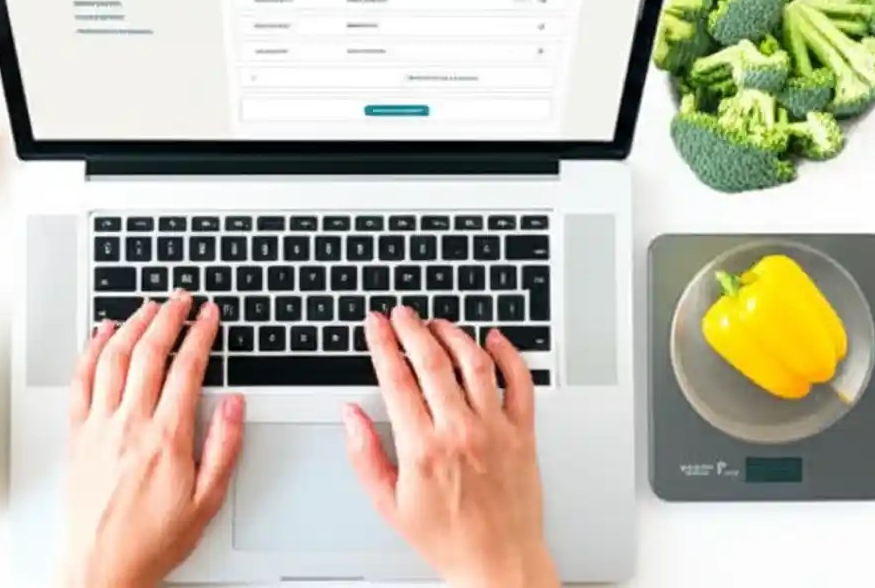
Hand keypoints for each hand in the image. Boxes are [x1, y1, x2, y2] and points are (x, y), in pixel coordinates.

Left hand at [61, 291, 244, 587]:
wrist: (102, 568)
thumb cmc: (153, 540)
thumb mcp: (207, 501)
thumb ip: (224, 448)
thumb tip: (233, 404)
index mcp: (167, 438)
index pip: (187, 368)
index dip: (201, 333)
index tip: (210, 315)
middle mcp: (130, 424)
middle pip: (149, 352)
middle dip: (168, 317)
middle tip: (181, 299)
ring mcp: (99, 427)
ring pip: (113, 358)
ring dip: (131, 325)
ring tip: (147, 307)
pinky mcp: (77, 435)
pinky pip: (81, 381)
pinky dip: (91, 351)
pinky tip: (101, 336)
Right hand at [343, 308, 559, 587]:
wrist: (498, 562)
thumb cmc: (446, 538)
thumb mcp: (388, 504)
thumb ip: (365, 455)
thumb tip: (350, 416)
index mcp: (423, 448)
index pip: (396, 378)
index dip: (382, 343)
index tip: (375, 325)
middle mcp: (460, 432)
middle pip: (432, 360)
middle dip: (411, 328)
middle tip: (401, 313)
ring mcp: (495, 429)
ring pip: (475, 362)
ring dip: (453, 334)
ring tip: (437, 323)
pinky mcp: (524, 434)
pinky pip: (520, 382)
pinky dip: (508, 354)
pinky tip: (494, 339)